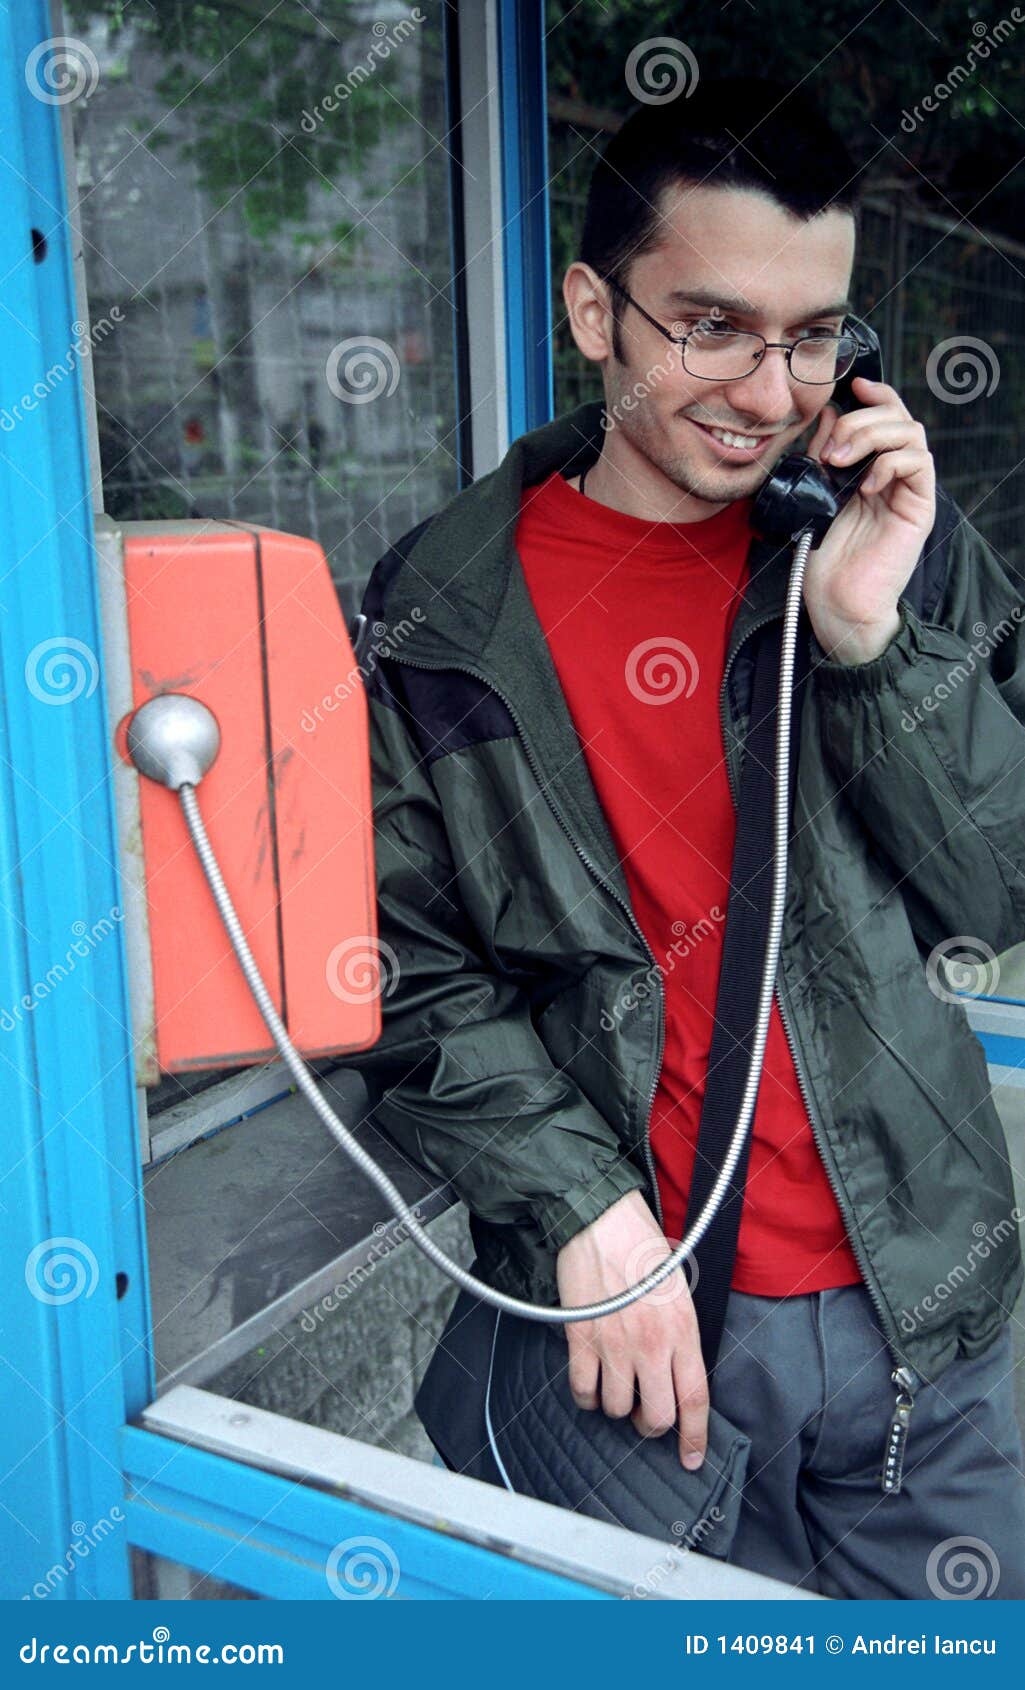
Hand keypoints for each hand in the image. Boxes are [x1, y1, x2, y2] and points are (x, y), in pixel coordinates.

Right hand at [555, 1188, 707, 1469]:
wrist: (601, 1221)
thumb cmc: (642, 1249)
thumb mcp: (678, 1291)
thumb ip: (680, 1335)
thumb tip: (676, 1372)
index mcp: (683, 1331)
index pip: (695, 1399)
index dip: (695, 1437)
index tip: (692, 1458)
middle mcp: (652, 1344)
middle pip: (656, 1416)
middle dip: (651, 1424)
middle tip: (646, 1413)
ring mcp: (614, 1345)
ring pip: (616, 1409)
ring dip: (616, 1406)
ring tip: (616, 1386)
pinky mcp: (582, 1340)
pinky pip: (583, 1391)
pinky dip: (586, 1395)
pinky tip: (590, 1382)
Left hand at [803, 376, 935, 664]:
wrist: (837, 604)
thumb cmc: (823, 558)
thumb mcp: (815, 493)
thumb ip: (824, 454)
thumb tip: (829, 412)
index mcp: (870, 468)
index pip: (885, 416)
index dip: (874, 395)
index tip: (850, 386)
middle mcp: (893, 476)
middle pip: (897, 417)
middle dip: (861, 419)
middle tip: (830, 447)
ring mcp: (908, 491)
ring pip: (911, 433)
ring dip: (873, 436)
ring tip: (842, 460)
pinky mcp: (919, 508)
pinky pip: (919, 463)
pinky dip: (891, 462)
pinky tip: (866, 484)